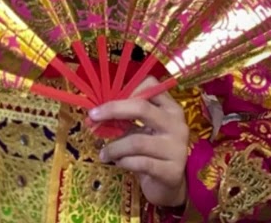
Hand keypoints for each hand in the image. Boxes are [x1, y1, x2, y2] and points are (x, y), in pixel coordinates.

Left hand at [93, 77, 190, 209]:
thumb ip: (125, 119)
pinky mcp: (172, 171)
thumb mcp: (140, 130)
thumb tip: (94, 113)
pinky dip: (124, 162)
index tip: (106, 101)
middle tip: (92, 117)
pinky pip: (140, 162)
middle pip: (142, 107)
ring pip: (137, 141)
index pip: (151, 86)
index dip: (125, 89)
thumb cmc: (150, 153)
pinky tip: (119, 163)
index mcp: (171, 108)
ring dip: (114, 147)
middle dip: (112, 110)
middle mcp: (177, 124)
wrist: (167, 185)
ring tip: (104, 154)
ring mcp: (177, 148)